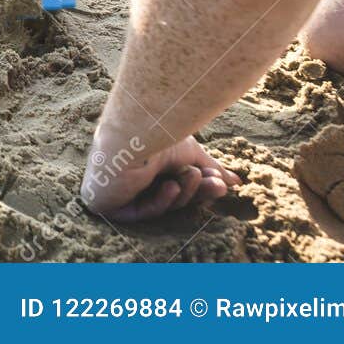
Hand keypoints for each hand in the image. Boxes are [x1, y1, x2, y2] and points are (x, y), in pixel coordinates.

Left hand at [81, 133, 240, 222]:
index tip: (225, 183)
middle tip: (219, 187)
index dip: (203, 185)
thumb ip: (211, 169)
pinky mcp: (108, 204)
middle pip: (173, 195)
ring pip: (162, 204)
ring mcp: (119, 189)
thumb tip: (236, 183)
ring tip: (192, 174)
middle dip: (198, 192)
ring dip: (184, 192)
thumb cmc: (159, 134)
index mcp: (148, 158)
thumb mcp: (192, 154)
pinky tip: (170, 186)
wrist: (134, 131)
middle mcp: (132, 172)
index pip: (179, 181)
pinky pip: (144, 212)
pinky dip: (162, 200)